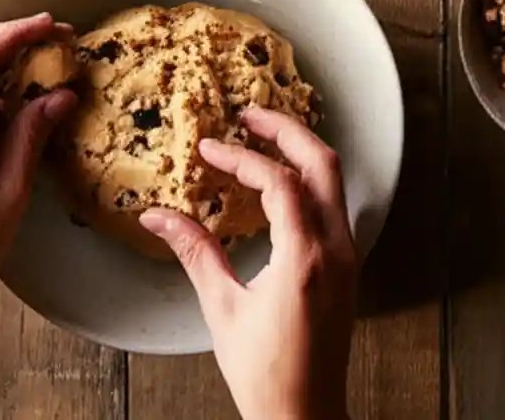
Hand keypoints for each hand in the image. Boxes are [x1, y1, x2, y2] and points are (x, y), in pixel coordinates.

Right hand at [139, 108, 356, 419]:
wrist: (306, 415)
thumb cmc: (265, 373)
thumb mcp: (222, 308)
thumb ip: (194, 253)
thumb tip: (157, 216)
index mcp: (305, 259)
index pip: (279, 182)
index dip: (241, 157)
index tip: (209, 149)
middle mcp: (335, 251)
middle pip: (323, 163)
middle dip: (286, 130)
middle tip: (247, 115)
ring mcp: (347, 258)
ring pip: (334, 181)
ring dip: (300, 151)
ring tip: (261, 137)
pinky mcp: (346, 268)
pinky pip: (332, 205)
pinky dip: (307, 180)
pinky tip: (276, 183)